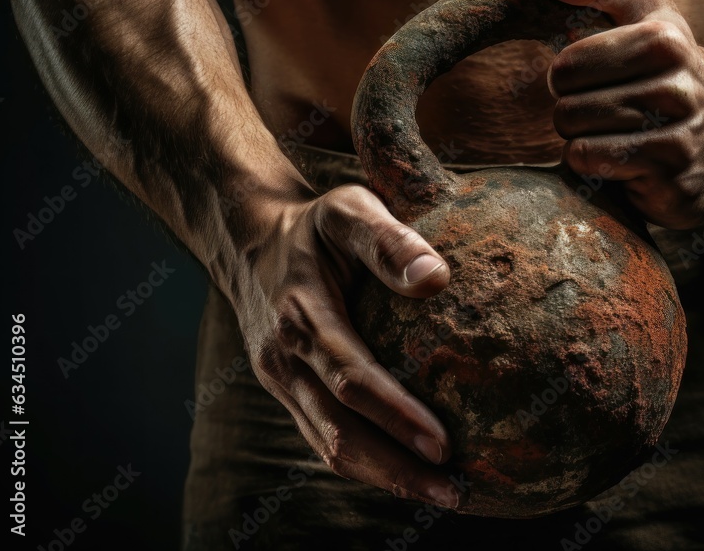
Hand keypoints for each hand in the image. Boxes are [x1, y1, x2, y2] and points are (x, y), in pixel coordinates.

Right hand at [225, 183, 463, 508]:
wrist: (248, 239)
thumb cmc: (314, 224)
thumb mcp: (348, 210)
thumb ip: (389, 240)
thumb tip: (436, 278)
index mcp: (303, 316)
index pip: (351, 379)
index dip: (396, 416)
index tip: (443, 445)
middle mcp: (285, 358)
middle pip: (339, 432)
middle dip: (396, 470)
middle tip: (455, 493)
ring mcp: (281, 381)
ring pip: (328, 446)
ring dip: (384, 477)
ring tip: (442, 494)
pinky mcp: (287, 390)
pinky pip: (323, 437)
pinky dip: (365, 463)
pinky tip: (406, 471)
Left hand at [529, 0, 703, 229]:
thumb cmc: (672, 63)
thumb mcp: (638, 10)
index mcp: (665, 44)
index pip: (567, 67)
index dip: (568, 76)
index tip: (593, 78)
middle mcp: (679, 94)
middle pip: (569, 111)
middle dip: (575, 114)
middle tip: (606, 112)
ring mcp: (682, 146)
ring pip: (580, 146)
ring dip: (585, 144)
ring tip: (617, 136)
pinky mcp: (677, 190)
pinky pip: (599, 176)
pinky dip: (601, 172)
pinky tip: (629, 164)